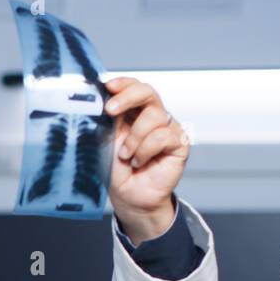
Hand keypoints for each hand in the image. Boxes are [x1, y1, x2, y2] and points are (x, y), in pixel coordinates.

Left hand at [103, 77, 187, 242]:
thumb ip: (106, 121)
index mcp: (133, 112)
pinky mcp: (179, 142)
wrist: (129, 197)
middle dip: (128, 97)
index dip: (122, 83)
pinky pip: (163, 136)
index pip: (132, 87)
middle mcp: (152, 116)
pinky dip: (146, 150)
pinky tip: (139, 162)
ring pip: (154, 116)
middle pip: (147, 92)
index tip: (107, 86)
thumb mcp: (105, 142)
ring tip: (126, 156)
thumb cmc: (117, 171)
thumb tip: (100, 101)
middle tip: (111, 110)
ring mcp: (167, 128)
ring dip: (134, 138)